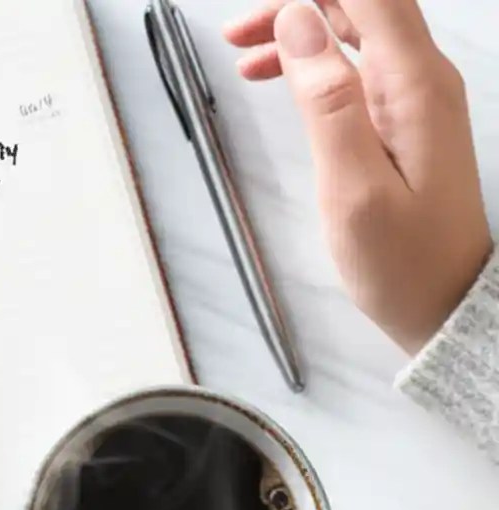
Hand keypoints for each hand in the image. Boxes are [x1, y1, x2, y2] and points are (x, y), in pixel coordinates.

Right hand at [225, 0, 492, 352]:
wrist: (445, 304)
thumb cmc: (401, 260)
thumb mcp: (353, 186)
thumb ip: (327, 99)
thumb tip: (300, 23)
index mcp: (415, 85)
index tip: (261, 5)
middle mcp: (423, 77)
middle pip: (361, 2)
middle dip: (298, 3)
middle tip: (238, 29)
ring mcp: (415, 95)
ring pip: (354, 28)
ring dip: (299, 26)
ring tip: (241, 49)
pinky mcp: (402, 116)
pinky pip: (355, 61)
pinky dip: (311, 57)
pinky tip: (274, 75)